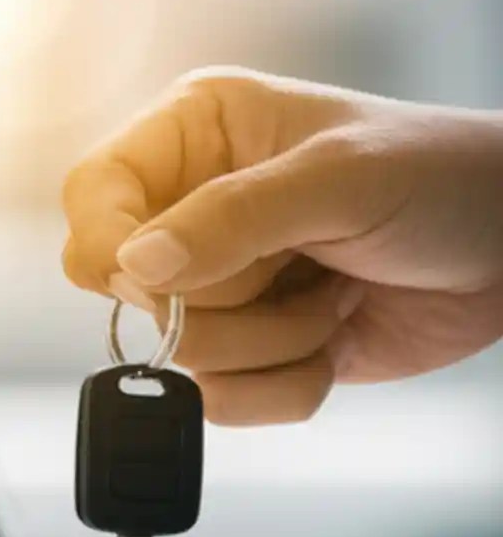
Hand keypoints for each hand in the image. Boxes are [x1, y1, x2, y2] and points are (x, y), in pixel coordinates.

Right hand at [62, 67, 502, 424]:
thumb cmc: (442, 178)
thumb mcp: (339, 179)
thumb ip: (233, 217)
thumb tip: (136, 265)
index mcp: (195, 137)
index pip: (94, 193)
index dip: (108, 243)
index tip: (155, 279)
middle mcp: (192, 209)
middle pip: (132, 290)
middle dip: (229, 299)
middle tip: (303, 263)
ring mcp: (219, 285)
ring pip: (182, 353)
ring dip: (273, 341)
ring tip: (334, 292)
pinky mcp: (248, 348)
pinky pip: (223, 399)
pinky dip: (287, 384)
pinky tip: (335, 334)